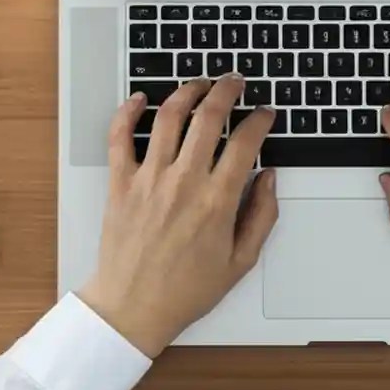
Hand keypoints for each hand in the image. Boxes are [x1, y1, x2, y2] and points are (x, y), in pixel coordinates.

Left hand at [79, 75, 277, 356]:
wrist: (132, 308)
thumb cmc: (186, 290)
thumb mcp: (241, 261)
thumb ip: (262, 215)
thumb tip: (270, 177)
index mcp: (217, 201)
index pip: (245, 142)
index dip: (260, 120)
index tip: (264, 113)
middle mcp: (184, 182)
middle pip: (208, 117)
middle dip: (226, 90)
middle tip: (235, 82)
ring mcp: (149, 179)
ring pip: (168, 116)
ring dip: (187, 91)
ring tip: (199, 83)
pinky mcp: (120, 183)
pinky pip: (120, 136)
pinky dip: (128, 111)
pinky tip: (141, 98)